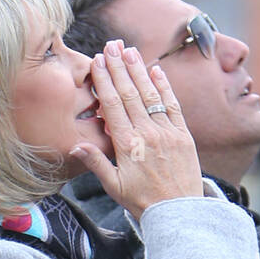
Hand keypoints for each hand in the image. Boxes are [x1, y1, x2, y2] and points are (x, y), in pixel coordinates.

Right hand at [70, 39, 203, 219]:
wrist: (178, 212)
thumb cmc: (142, 202)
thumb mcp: (113, 187)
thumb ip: (96, 163)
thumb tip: (76, 145)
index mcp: (127, 146)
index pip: (113, 106)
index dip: (105, 81)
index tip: (98, 62)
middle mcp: (147, 134)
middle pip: (130, 94)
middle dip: (119, 67)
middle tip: (111, 46)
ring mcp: (167, 132)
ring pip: (150, 94)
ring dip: (139, 70)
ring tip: (130, 50)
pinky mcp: (183, 134)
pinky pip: (172, 105)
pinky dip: (164, 86)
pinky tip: (156, 70)